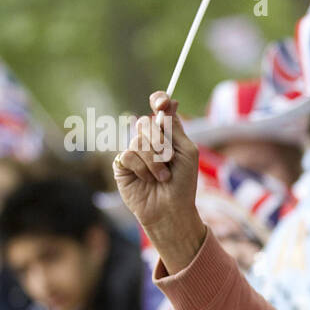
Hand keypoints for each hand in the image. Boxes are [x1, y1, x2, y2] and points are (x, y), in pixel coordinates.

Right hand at [115, 92, 206, 273]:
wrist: (171, 209)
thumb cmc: (183, 183)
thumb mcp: (187, 153)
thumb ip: (176, 129)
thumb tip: (171, 101)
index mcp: (166, 135)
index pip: (159, 110)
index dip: (159, 101)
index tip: (162, 103)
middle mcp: (149, 140)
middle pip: (147, 123)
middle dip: (161, 143)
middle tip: (169, 160)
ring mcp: (134, 151)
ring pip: (138, 140)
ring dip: (154, 161)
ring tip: (162, 178)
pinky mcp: (122, 165)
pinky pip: (128, 155)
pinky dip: (142, 168)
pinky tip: (148, 180)